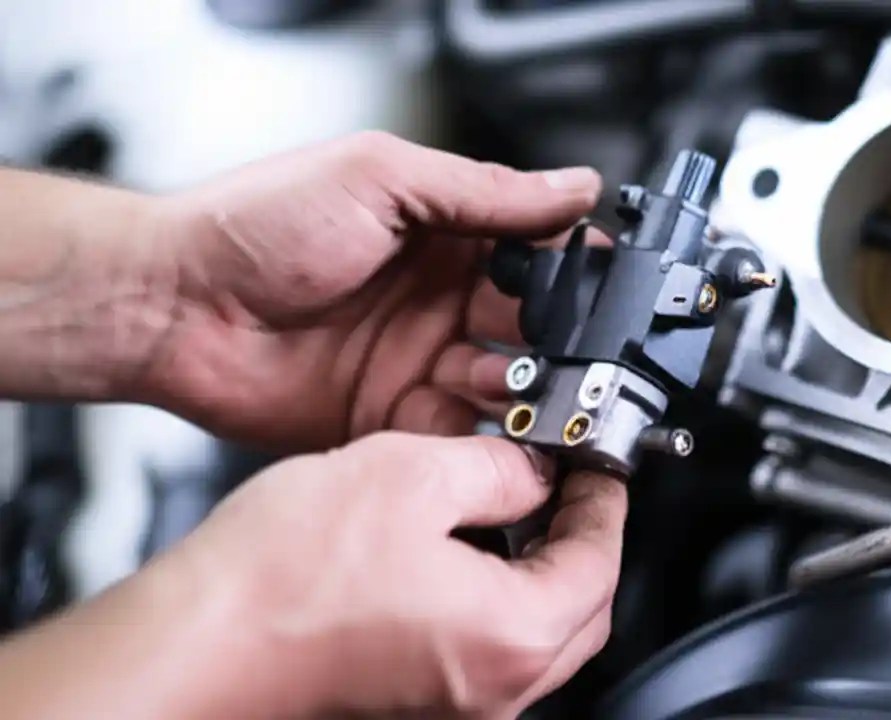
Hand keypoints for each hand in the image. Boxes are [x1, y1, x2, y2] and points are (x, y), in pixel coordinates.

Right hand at [0, 433, 625, 718]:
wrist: (192, 645)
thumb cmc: (281, 580)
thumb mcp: (412, 475)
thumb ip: (498, 470)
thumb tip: (533, 471)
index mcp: (512, 636)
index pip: (602, 561)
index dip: (604, 501)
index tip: (595, 467)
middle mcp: (495, 692)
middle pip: (579, 609)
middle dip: (580, 540)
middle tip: (563, 484)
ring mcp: (454, 710)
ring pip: (531, 635)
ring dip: (534, 571)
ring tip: (503, 508)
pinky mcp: (412, 708)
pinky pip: (481, 654)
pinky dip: (488, 603)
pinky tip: (451, 555)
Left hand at [142, 132, 601, 448]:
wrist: (171, 305)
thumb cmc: (254, 224)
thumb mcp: (382, 179)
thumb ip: (485, 192)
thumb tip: (574, 187)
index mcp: (446, 236)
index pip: (540, 258)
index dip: (575, 279)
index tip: (601, 297)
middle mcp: (440, 302)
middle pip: (533, 332)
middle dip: (556, 346)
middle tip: (563, 354)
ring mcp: (416, 363)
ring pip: (503, 388)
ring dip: (515, 389)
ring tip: (490, 376)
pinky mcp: (389, 419)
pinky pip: (455, 437)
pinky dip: (475, 439)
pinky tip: (474, 425)